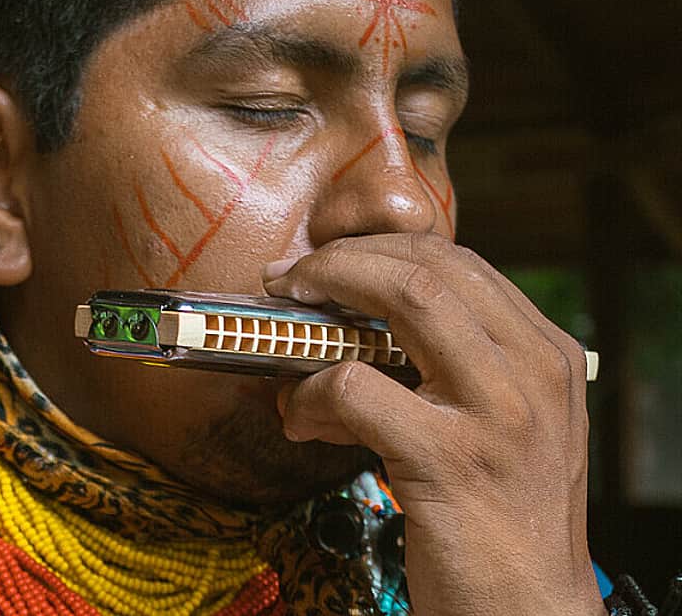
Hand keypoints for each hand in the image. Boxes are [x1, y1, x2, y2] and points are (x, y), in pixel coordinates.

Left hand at [263, 233, 605, 615]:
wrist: (530, 611)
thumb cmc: (503, 518)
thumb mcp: (499, 427)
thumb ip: (446, 372)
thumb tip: (346, 333)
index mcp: (545, 354)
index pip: (458, 261)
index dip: (379, 249)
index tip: (328, 262)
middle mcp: (532, 372)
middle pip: (427, 264)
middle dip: (342, 259)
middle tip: (291, 279)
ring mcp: (496, 413)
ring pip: (402, 298)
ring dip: (325, 298)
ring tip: (284, 329)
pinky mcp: (450, 459)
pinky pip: (355, 388)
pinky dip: (310, 394)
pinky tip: (298, 417)